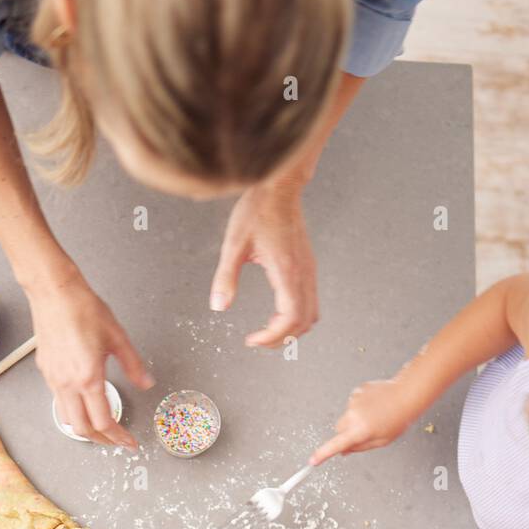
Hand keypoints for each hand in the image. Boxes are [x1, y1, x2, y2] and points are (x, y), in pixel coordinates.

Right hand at [27, 266, 152, 448]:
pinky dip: (74, 412)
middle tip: (116, 441)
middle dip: (102, 440)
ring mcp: (53, 379)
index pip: (104, 421)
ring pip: (68, 419)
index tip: (128, 442)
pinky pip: (59, 402)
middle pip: (83, 429)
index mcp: (88, 377)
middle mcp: (67, 383)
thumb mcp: (117, 338)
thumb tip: (146, 382)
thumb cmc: (82, 308)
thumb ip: (133, 365)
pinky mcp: (46, 371)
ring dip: (86, 429)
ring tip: (102, 428)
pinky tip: (85, 405)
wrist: (54, 292)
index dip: (118, 437)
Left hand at [210, 180, 317, 346]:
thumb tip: (218, 305)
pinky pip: (310, 301)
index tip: (252, 340)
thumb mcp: (234, 245)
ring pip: (310, 315)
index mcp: (287, 272)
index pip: (288, 319)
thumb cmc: (258, 210)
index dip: (271, 337)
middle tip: (258, 341)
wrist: (279, 187)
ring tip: (268, 330)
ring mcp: (309, 271)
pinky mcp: (308, 267)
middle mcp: (303, 274)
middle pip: (303, 323)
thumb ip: (226, 278)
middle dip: (280, 339)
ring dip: (291, 329)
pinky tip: (277, 312)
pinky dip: (297, 316)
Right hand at [311, 377, 415, 466]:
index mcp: (360, 430)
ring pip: (347, 417)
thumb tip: (345, 451)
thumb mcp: (382, 440)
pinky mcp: (356, 392)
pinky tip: (375, 406)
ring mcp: (353, 401)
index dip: (323, 454)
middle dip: (347, 433)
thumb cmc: (398, 418)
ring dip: (356, 419)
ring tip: (375, 416)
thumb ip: (360, 447)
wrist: (406, 394)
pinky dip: (361, 407)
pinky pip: (353, 404)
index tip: (313, 461)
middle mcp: (353, 415)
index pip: (336, 445)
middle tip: (365, 432)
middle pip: (339, 429)